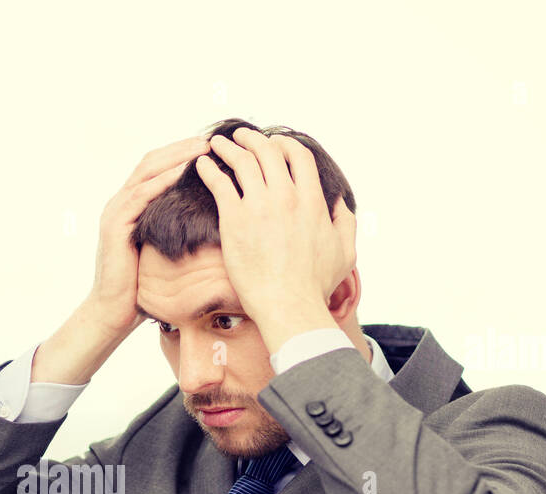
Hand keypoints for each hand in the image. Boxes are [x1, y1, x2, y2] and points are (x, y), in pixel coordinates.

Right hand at [83, 135, 211, 336]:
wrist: (114, 311)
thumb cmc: (141, 287)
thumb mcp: (162, 249)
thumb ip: (173, 228)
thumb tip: (207, 219)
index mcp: (130, 206)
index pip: (155, 168)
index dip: (180, 153)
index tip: (209, 147)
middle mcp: (120, 203)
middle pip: (151, 162)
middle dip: (180, 148)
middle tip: (209, 140)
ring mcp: (115, 212)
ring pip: (146, 172)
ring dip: (175, 158)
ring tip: (201, 150)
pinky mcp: (115, 226)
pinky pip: (140, 196)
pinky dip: (161, 181)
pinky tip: (182, 172)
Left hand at [194, 127, 356, 320]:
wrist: (288, 305)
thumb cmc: (315, 286)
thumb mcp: (344, 252)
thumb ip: (345, 223)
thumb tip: (339, 204)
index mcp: (312, 200)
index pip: (298, 156)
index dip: (285, 144)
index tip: (274, 144)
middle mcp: (287, 197)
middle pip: (268, 151)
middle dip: (253, 139)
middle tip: (240, 136)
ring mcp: (259, 206)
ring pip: (242, 162)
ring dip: (229, 147)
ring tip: (217, 143)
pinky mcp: (235, 220)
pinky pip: (219, 184)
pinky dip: (209, 170)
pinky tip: (201, 165)